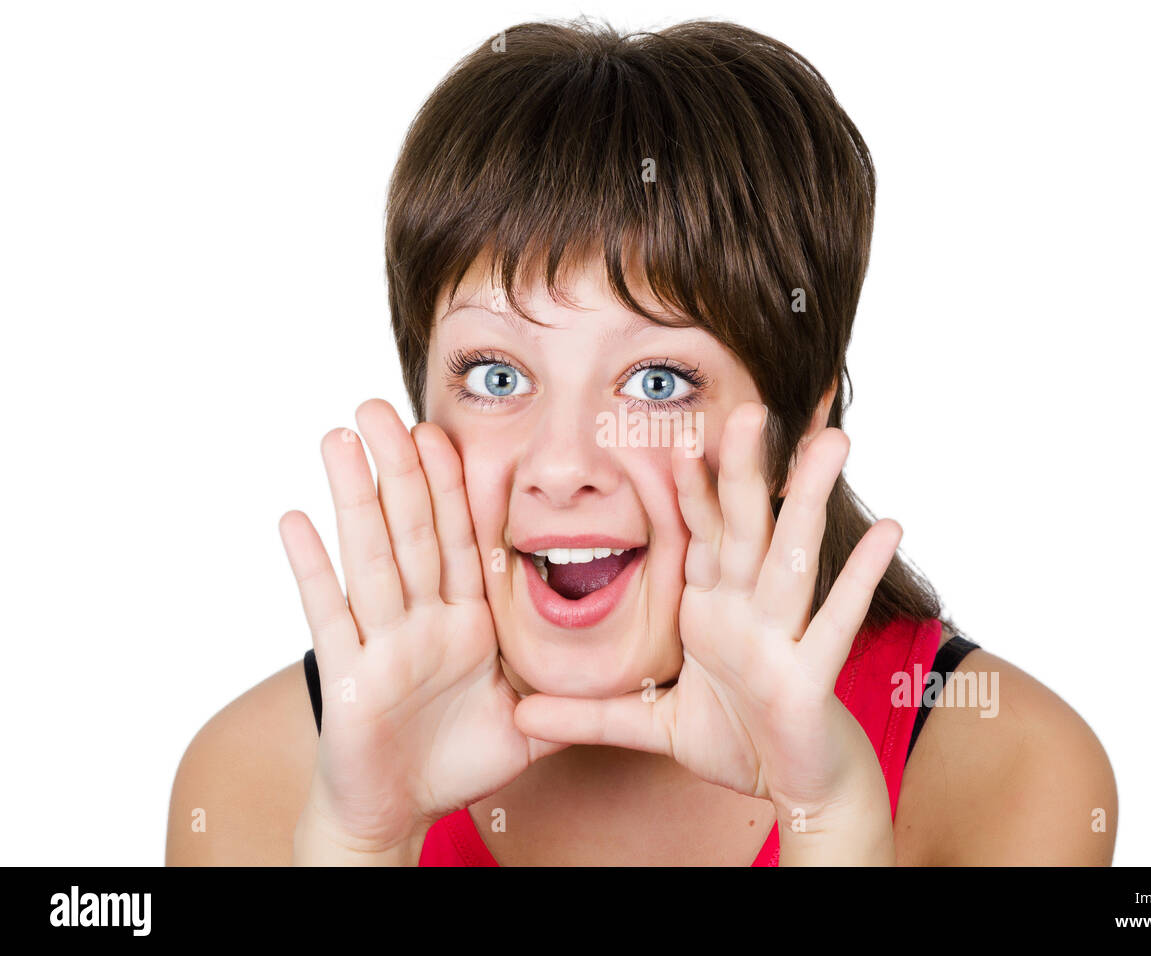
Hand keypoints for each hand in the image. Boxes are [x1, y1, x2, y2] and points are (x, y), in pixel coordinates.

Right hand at [279, 399, 565, 857]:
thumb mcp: (528, 726)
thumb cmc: (459, 764)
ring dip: (354, 498)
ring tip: (339, 438)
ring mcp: (383, 644)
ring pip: (371, 558)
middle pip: (412, 532)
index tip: (445, 432)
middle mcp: (423, 621)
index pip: (461, 541)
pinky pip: (331, 615)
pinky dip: (312, 569)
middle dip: (400, 469)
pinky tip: (294, 520)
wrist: (400, 812)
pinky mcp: (349, 677)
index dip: (452, 488)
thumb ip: (567, 698)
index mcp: (467, 623)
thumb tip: (629, 678)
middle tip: (381, 405)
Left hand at [514, 402, 900, 853]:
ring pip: (794, 558)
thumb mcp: (650, 726)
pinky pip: (835, 621)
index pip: (699, 536)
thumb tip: (518, 714)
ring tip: (831, 441)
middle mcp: (750, 610)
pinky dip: (858, 578)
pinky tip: (889, 528)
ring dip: (808, 501)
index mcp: (714, 610)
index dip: (689, 489)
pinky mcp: (810, 676)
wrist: (798, 787)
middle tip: (748, 408)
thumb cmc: (736, 741)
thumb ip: (590, 716)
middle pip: (746, 528)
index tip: (674, 431)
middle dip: (745, 471)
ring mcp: (783, 637)